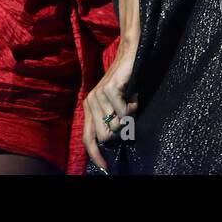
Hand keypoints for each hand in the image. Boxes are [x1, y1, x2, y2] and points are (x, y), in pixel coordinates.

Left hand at [83, 35, 139, 172]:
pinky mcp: (109, 89)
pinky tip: (134, 96)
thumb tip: (112, 143)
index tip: (105, 167)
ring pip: (116, 126)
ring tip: (131, 102)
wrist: (130, 54)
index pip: (88, 138)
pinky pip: (124, 113)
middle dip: (121, 131)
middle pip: (104, 136)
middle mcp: (90, 102)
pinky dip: (134, 107)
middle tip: (129, 114)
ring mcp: (98, 95)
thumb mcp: (115, 104)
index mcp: (89, 107)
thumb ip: (110, 120)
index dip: (95, 154)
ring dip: (130, 116)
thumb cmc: (126, 82)